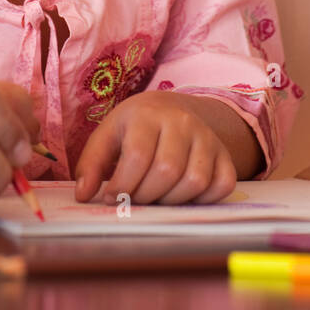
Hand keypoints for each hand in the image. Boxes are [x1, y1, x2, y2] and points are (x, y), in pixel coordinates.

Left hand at [73, 91, 237, 204]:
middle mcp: (182, 122)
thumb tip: (84, 195)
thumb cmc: (134, 127)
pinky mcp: (225, 155)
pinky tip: (182, 195)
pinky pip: (222, 185)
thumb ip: (91, 164)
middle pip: (167, 170)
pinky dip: (203, 199)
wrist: (172, 109)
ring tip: (155, 197)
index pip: (138, 155)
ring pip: (195, 181)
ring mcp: (207, 137)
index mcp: (148, 114)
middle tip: (133, 200)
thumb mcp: (107, 135)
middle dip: (145, 195)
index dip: (122, 185)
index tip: (110, 198)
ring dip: (171, 200)